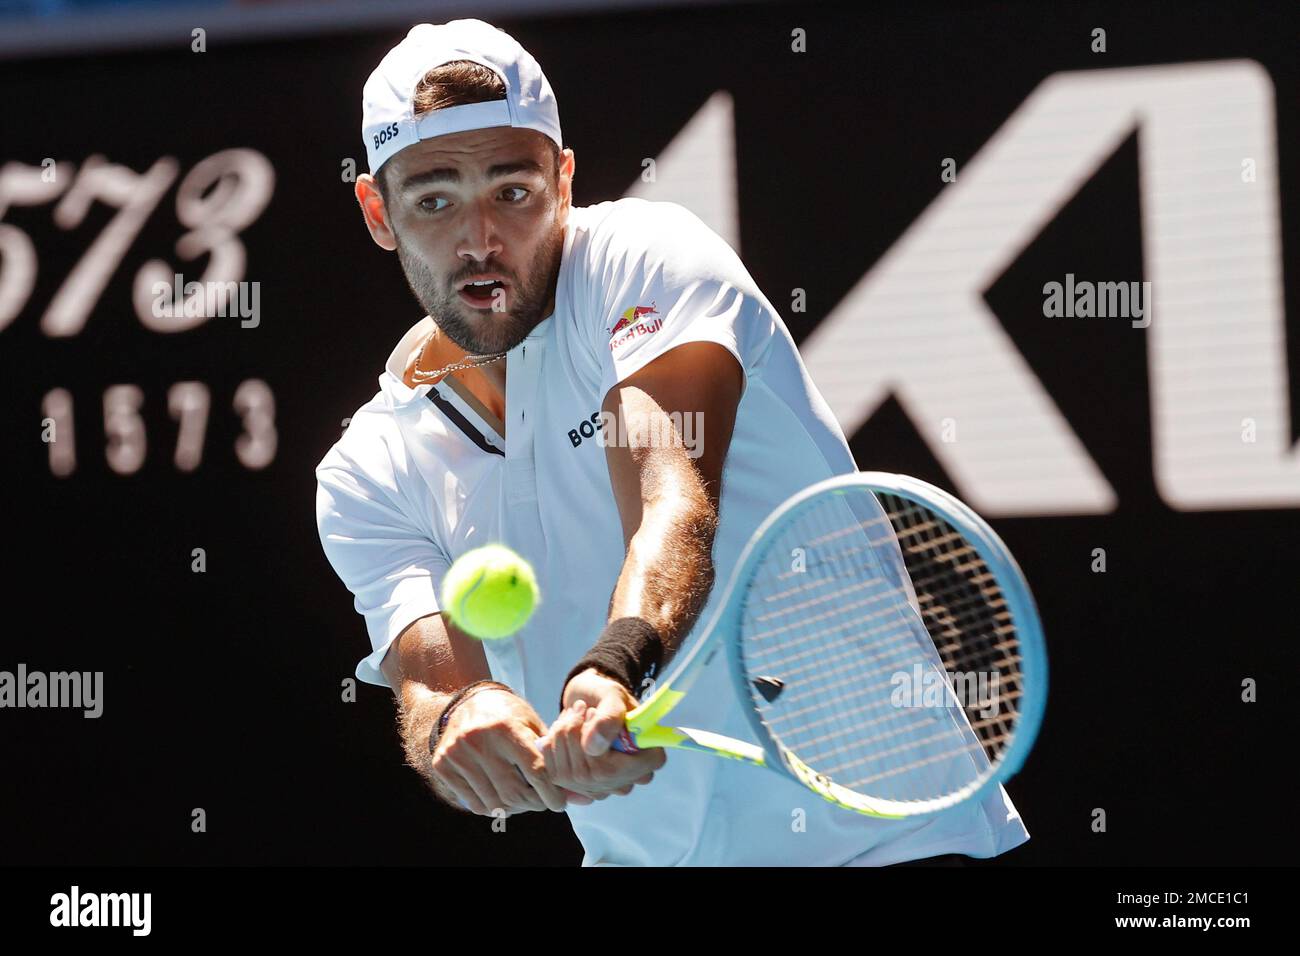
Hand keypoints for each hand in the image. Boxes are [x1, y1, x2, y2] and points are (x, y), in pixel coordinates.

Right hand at [431, 687, 593, 815]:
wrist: (468, 703)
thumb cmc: (509, 716)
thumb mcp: (533, 726)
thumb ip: (555, 759)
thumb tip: (585, 798)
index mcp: (506, 728)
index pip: (535, 771)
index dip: (552, 793)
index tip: (560, 803)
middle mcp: (479, 740)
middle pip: (514, 792)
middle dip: (534, 804)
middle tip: (543, 804)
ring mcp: (458, 754)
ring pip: (494, 802)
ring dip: (515, 810)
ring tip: (524, 803)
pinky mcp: (443, 765)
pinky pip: (474, 803)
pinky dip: (493, 809)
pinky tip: (503, 802)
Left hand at [539, 669, 665, 796]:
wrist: (589, 699)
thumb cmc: (606, 695)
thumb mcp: (612, 696)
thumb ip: (608, 719)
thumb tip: (592, 748)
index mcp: (649, 758)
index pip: (622, 769)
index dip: (598, 746)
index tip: (590, 713)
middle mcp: (628, 781)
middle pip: (592, 774)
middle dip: (575, 735)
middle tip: (579, 708)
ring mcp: (602, 789)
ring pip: (571, 774)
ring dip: (562, 738)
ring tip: (571, 716)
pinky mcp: (578, 789)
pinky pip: (555, 773)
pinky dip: (552, 746)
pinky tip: (561, 731)